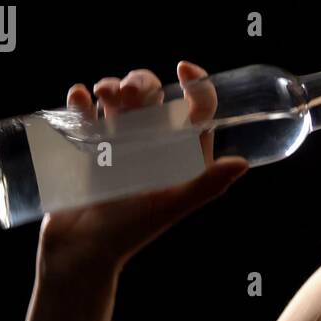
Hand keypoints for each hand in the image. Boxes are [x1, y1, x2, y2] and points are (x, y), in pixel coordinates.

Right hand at [37, 61, 245, 276]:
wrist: (82, 251)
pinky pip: (86, 113)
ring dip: (112, 86)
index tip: (184, 68)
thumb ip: (205, 184)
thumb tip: (241, 163)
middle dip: (142, 83)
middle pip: (154, 96)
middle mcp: (153, 144)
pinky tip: (79, 97)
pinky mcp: (87, 147)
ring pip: (119, 99)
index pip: (196, 109)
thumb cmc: (131, 231)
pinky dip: (80, 100)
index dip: (196, 84)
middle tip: (129, 91)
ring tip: (103, 93)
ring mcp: (118, 143)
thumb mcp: (172, 205)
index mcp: (179, 153)